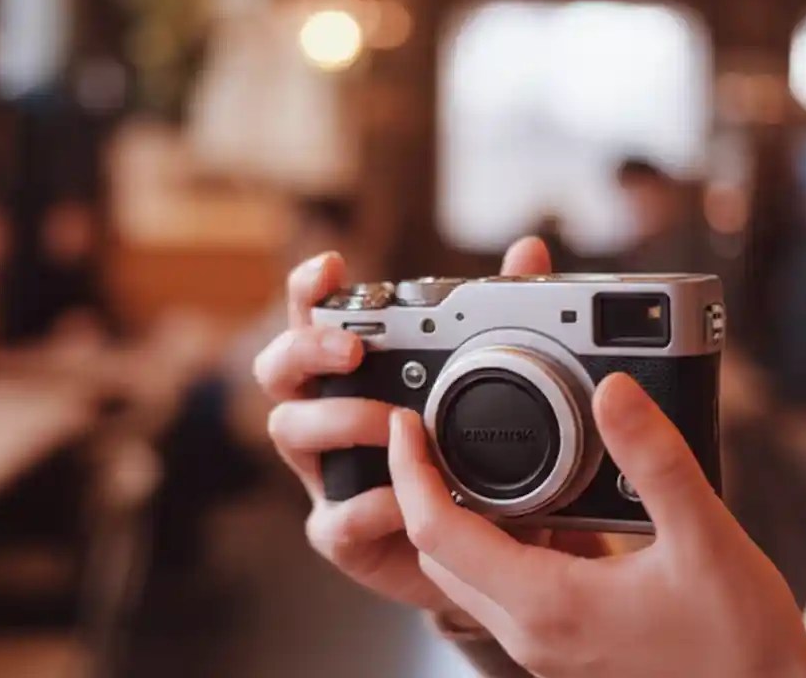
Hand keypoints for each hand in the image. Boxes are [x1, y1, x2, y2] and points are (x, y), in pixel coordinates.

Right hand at [253, 238, 603, 615]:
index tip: (333, 265)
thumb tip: (528, 251)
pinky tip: (403, 502)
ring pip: (291, 432)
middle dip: (305, 349)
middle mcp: (325, 418)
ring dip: (341, 419)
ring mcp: (324, 476)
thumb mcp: (494, 386)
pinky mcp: (341, 534)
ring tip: (394, 423)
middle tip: (351, 350)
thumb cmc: (474, 460)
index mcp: (350, 374)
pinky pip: (333, 518)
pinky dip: (368, 505)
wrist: (490, 553)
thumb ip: (503, 318)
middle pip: (277, 369)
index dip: (309, 289)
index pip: (311, 318)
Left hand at [388, 376, 805, 677]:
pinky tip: (545, 514)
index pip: (437, 533)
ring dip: (460, 522)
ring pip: (467, 577)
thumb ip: (656, 460)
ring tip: (480, 462)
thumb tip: (615, 392)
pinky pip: (503, 593)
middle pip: (438, 556)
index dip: (411, 472)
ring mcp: (544, 648)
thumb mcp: (706, 540)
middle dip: (422, 493)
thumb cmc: (741, 643)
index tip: (406, 425)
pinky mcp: (564, 650)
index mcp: (548, 603)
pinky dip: (500, 548)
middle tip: (431, 434)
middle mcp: (531, 633)